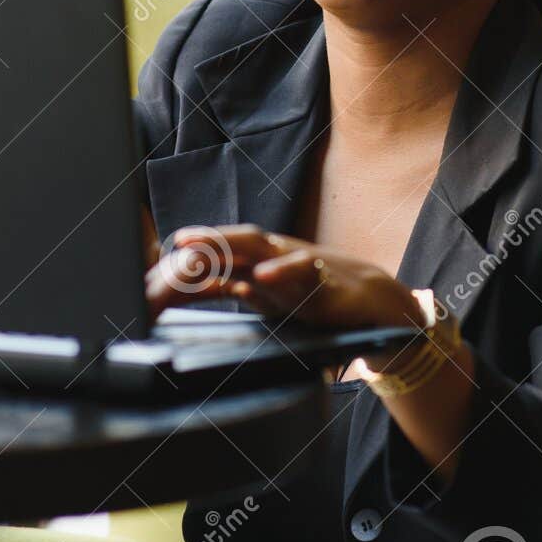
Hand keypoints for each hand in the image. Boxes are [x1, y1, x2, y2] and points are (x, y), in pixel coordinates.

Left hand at [145, 223, 423, 330]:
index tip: (170, 249)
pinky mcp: (321, 277)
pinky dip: (279, 272)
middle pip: (239, 241)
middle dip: (209, 239)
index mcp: (266, 263)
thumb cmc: (322, 297)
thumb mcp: (281, 299)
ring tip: (205, 249)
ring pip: (262, 246)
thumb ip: (254, 293)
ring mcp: (298, 262)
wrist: (370, 302)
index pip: (229, 251)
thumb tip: (229, 287)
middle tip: (180, 240)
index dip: (201, 249)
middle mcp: (278, 256)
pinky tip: (260, 277)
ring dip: (231, 245)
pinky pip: (299, 269)